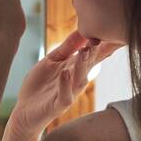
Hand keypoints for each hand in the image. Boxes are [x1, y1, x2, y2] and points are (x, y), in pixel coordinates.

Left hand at [7, 30, 124, 140]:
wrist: (24, 111)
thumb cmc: (40, 85)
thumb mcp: (52, 61)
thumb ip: (68, 48)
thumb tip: (82, 30)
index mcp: (76, 69)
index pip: (94, 56)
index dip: (105, 46)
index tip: (116, 34)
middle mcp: (75, 81)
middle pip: (90, 66)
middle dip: (95, 53)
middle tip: (98, 39)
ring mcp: (68, 94)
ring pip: (80, 81)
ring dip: (82, 67)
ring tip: (83, 52)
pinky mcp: (57, 106)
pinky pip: (65, 96)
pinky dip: (65, 84)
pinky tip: (65, 73)